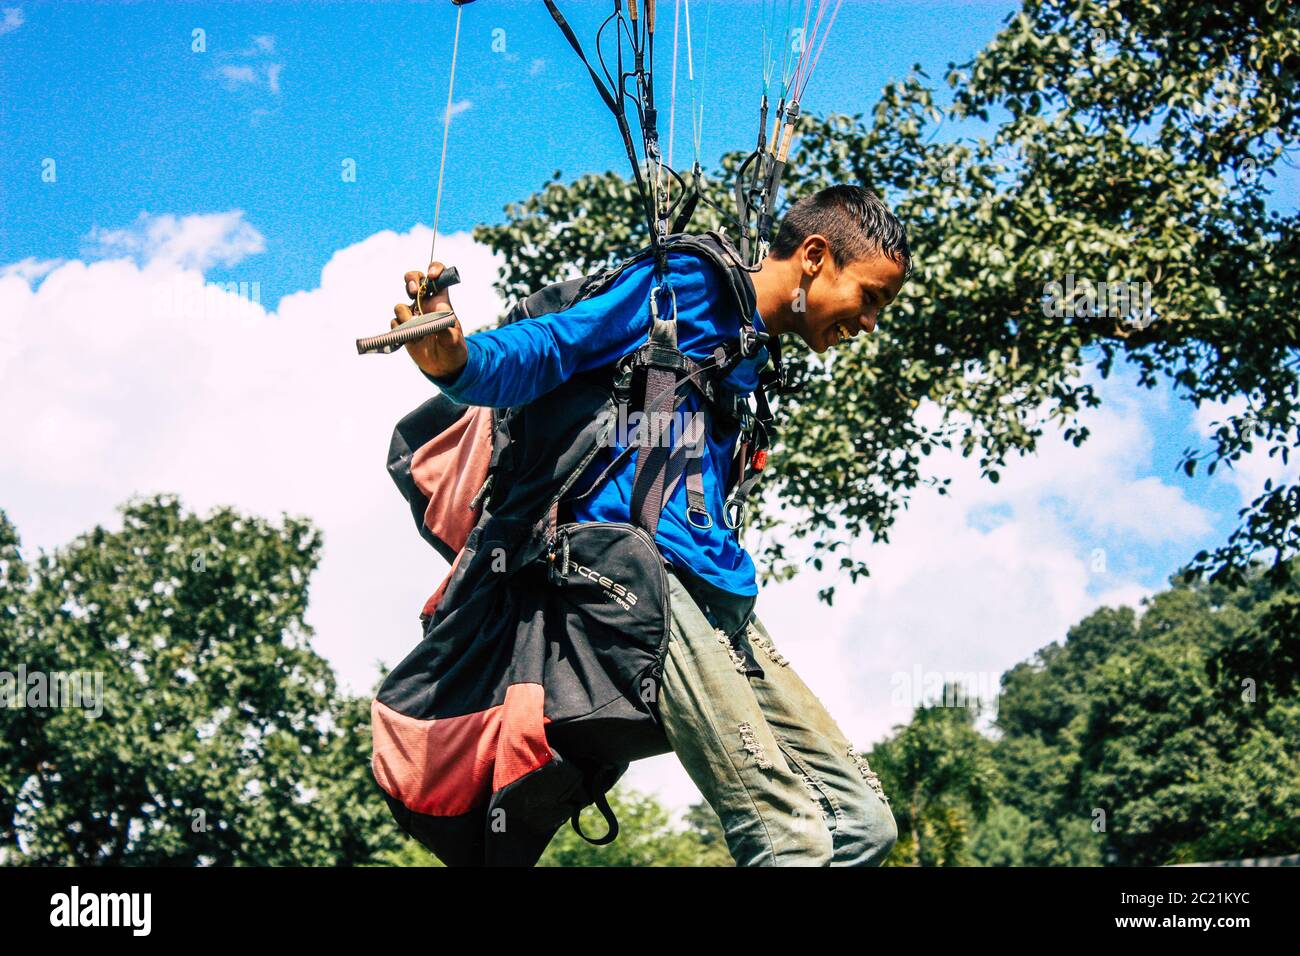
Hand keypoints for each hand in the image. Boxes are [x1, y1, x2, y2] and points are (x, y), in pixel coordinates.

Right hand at [393, 262, 467, 378]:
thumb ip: (447, 330)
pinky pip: (395, 322)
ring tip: (416, 329)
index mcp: (441, 302)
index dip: (434, 269)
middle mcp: (425, 305)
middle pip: (413, 280)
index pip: (438, 277)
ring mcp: (413, 316)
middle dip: (411, 280)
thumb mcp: (455, 341)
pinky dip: (400, 329)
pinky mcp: (404, 329)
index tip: (432, 275)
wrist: (444, 367)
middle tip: (413, 291)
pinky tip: (413, 340)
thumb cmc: (453, 349)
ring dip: (405, 315)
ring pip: (400, 305)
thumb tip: (439, 317)